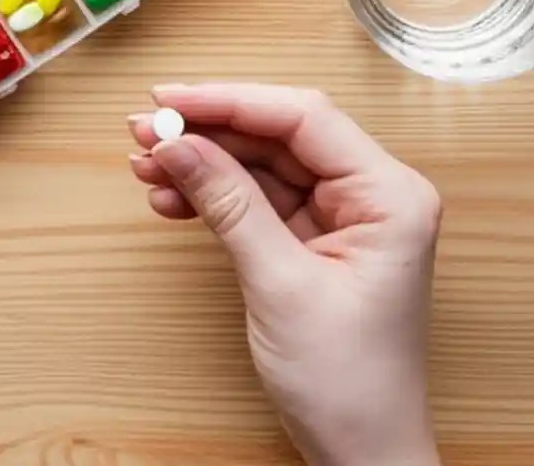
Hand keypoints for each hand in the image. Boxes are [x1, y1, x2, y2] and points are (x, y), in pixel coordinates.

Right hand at [128, 84, 441, 465]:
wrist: (361, 452)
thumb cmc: (349, 382)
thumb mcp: (280, 285)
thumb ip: (229, 205)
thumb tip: (178, 145)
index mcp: (390, 195)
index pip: (303, 120)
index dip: (230, 102)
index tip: (168, 102)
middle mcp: (373, 195)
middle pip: (279, 136)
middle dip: (209, 130)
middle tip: (144, 129)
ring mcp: (343, 218)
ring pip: (263, 165)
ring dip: (203, 162)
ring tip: (144, 163)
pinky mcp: (315, 241)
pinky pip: (258, 200)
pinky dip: (214, 196)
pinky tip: (170, 196)